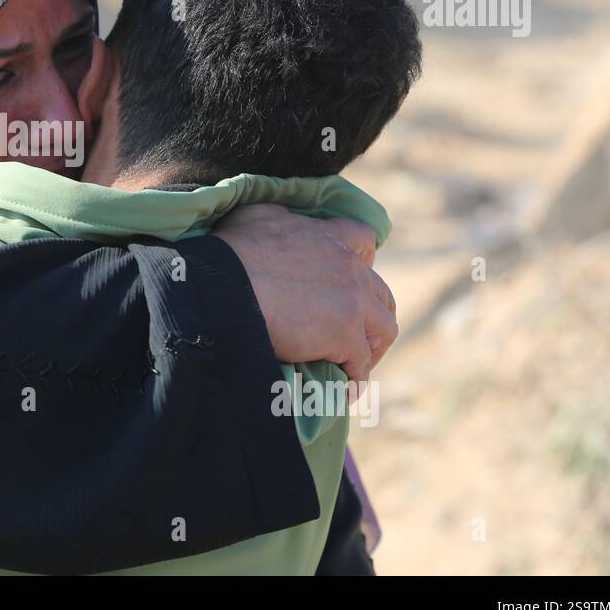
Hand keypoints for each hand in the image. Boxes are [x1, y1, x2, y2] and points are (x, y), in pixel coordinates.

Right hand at [210, 204, 397, 385]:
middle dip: (372, 315)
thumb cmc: (231, 250)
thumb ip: (280, 220)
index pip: (364, 240)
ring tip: (354, 366)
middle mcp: (348, 265)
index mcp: (328, 236)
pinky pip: (360, 365)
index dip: (363, 262)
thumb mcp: (257, 217)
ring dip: (372, 349)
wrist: (225, 284)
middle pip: (380, 293)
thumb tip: (278, 225)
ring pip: (383, 329)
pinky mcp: (344, 335)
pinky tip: (345, 392)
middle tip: (355, 335)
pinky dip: (356, 380)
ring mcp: (352, 301)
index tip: (351, 281)